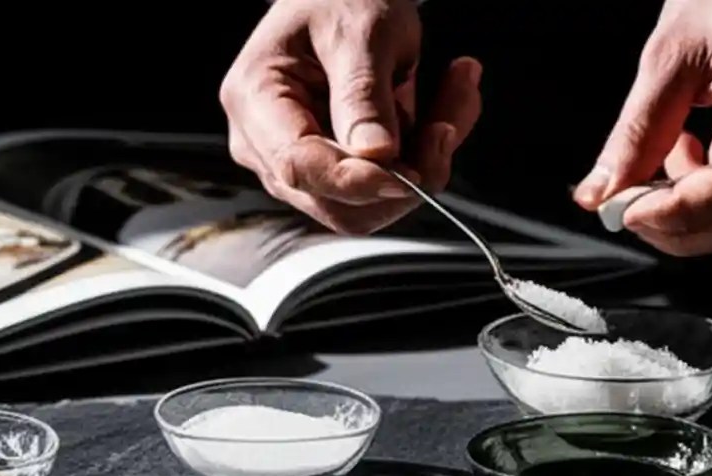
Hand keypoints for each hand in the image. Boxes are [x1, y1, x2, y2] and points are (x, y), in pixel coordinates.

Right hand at [219, 0, 481, 234]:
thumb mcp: (360, 32)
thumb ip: (364, 95)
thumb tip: (376, 156)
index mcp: (256, 99)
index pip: (299, 167)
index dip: (357, 181)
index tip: (414, 172)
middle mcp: (263, 143)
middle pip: (334, 202)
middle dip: (402, 177)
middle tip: (449, 125)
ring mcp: (294, 164)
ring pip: (365, 207)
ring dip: (421, 167)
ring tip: (455, 98)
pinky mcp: (331, 172)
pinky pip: (381, 191)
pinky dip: (421, 159)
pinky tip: (444, 113)